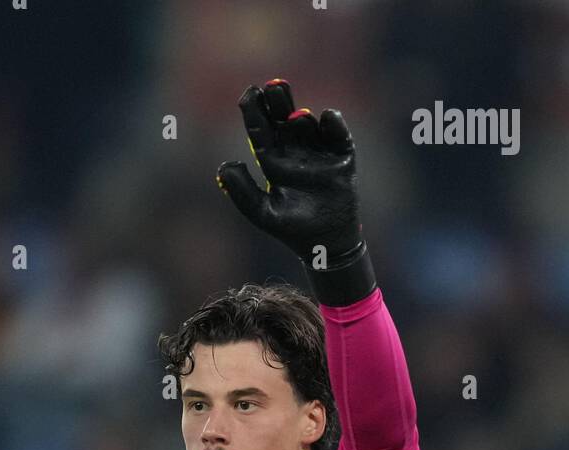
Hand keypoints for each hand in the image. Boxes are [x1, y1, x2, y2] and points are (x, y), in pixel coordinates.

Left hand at [216, 78, 374, 304]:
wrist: (325, 245)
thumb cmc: (292, 229)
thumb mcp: (263, 214)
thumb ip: (242, 193)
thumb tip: (226, 165)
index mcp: (273, 160)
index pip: (260, 130)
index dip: (253, 111)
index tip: (249, 93)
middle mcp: (295, 151)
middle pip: (283, 119)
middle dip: (278, 102)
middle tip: (273, 86)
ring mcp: (318, 152)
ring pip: (308, 125)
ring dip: (301, 117)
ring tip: (295, 116)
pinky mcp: (342, 157)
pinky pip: (338, 135)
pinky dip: (334, 125)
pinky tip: (327, 118)